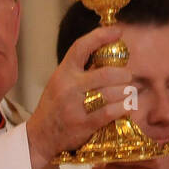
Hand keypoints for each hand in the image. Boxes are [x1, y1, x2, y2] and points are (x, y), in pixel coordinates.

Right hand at [26, 27, 134, 168]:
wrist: (39, 137)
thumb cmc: (54, 108)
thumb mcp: (60, 83)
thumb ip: (79, 71)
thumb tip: (108, 57)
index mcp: (63, 73)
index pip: (81, 47)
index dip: (101, 36)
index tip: (117, 31)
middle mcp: (68, 87)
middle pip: (106, 73)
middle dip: (124, 74)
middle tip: (128, 77)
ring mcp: (75, 106)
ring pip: (111, 93)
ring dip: (126, 93)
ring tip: (129, 93)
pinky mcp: (83, 124)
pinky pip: (110, 112)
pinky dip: (123, 108)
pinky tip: (127, 107)